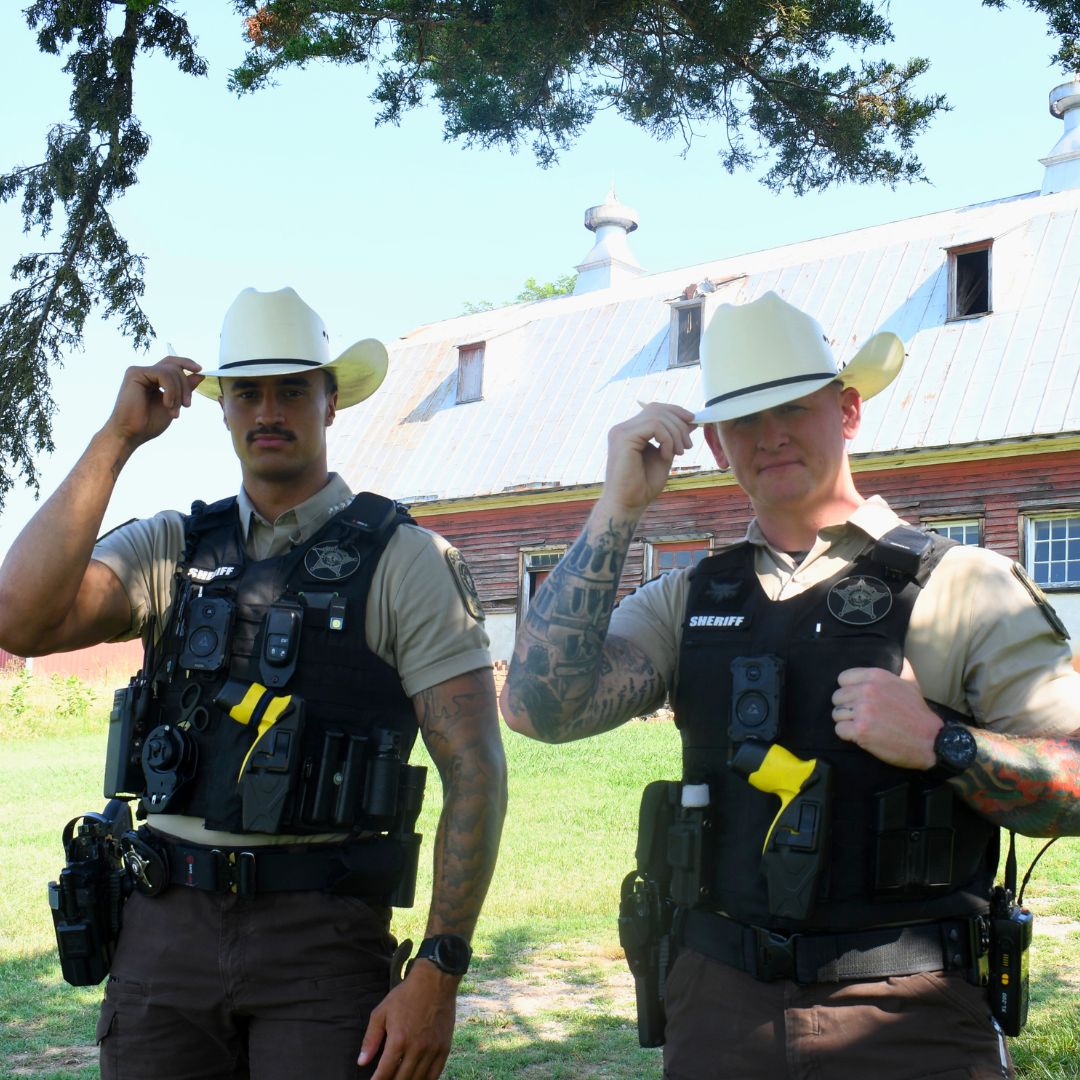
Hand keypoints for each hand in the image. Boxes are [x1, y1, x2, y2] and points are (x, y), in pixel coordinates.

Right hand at [103, 353, 203, 448]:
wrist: (131, 434)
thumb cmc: (149, 423)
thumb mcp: (174, 404)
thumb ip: (184, 389)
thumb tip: (199, 374)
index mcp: (153, 379)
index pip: (171, 364)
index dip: (186, 363)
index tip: (200, 370)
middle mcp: (145, 373)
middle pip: (174, 367)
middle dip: (185, 386)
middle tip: (187, 406)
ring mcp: (139, 371)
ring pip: (171, 371)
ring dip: (179, 392)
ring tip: (174, 411)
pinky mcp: (135, 373)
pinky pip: (163, 374)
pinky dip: (171, 391)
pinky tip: (167, 405)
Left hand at [358, 960, 458, 1078]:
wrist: (435, 980)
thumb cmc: (406, 995)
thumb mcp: (382, 1012)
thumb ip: (371, 1039)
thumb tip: (361, 1062)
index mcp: (398, 1040)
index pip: (384, 1073)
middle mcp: (416, 1049)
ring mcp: (432, 1050)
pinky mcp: (444, 1048)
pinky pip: (435, 1075)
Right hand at [597, 403, 696, 517]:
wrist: (628, 505)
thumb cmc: (643, 486)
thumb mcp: (665, 456)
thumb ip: (673, 438)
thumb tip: (690, 420)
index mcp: (630, 431)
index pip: (655, 409)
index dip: (676, 411)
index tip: (693, 422)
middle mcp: (622, 428)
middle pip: (657, 409)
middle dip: (679, 424)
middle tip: (687, 446)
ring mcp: (621, 432)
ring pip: (658, 416)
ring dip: (675, 434)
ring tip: (679, 453)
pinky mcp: (624, 438)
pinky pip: (654, 426)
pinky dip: (667, 440)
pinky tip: (667, 456)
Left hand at [831, 659, 941, 769]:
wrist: (929, 740)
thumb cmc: (918, 713)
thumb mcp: (911, 684)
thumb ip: (902, 669)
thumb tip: (902, 657)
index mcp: (876, 676)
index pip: (843, 678)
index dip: (848, 690)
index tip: (857, 698)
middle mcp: (867, 691)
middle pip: (837, 697)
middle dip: (846, 707)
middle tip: (860, 715)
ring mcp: (862, 711)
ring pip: (836, 714)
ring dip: (846, 722)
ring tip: (862, 725)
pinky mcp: (860, 730)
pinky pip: (839, 730)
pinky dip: (847, 735)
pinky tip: (861, 735)